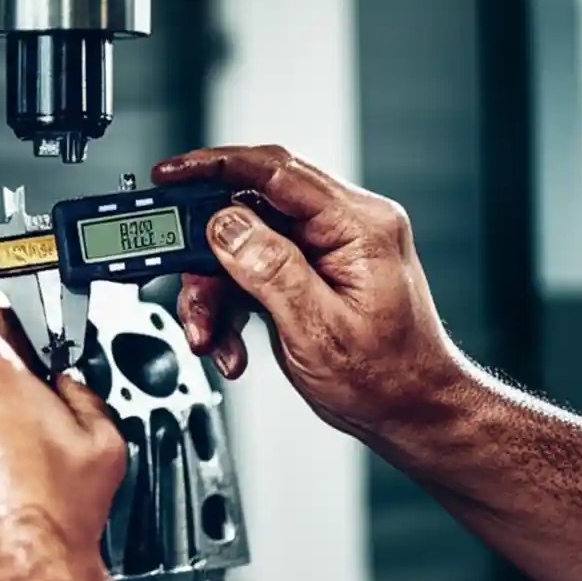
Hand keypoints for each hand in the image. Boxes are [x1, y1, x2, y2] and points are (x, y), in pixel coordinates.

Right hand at [153, 145, 466, 438]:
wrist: (411, 414)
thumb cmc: (388, 379)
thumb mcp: (319, 328)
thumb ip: (270, 269)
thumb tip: (226, 223)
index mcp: (357, 226)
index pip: (275, 172)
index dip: (214, 166)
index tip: (170, 174)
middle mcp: (342, 228)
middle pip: (248, 211)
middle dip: (206, 255)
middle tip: (181, 282)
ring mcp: (323, 250)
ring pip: (240, 248)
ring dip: (213, 294)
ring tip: (210, 336)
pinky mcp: (306, 273)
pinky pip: (249, 273)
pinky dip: (229, 309)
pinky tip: (231, 342)